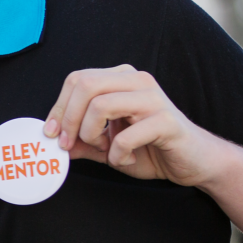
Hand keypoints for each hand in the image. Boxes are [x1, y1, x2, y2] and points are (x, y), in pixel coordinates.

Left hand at [43, 65, 226, 184]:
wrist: (193, 162)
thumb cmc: (149, 148)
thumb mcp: (106, 145)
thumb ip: (80, 141)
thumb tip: (50, 141)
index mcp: (121, 79)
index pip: (77, 80)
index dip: (58, 108)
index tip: (53, 135)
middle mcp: (137, 81)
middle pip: (85, 85)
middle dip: (69, 120)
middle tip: (70, 144)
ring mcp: (154, 99)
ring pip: (101, 105)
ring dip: (92, 135)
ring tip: (106, 149)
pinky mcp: (167, 121)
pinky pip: (126, 136)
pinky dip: (117, 154)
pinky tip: (127, 158)